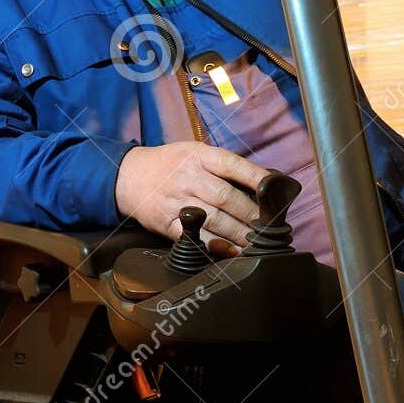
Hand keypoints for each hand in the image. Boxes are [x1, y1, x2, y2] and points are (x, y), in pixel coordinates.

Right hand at [115, 142, 269, 253]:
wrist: (128, 176)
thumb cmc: (169, 164)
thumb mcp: (193, 152)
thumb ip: (221, 165)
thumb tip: (258, 183)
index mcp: (198, 156)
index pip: (232, 165)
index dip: (255, 177)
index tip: (275, 190)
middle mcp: (189, 177)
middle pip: (226, 197)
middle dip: (251, 214)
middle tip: (270, 225)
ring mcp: (177, 201)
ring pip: (214, 219)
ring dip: (239, 233)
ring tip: (257, 241)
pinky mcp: (166, 223)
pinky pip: (194, 236)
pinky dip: (214, 245)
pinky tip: (230, 250)